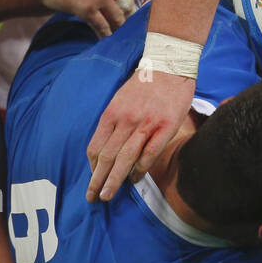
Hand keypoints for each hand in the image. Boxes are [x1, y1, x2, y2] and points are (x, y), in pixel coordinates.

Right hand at [32, 0, 135, 35]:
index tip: (127, 4)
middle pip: (124, 2)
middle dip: (124, 13)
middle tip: (123, 21)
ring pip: (116, 17)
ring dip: (117, 26)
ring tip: (117, 32)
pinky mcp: (87, 10)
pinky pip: (101, 26)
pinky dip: (104, 33)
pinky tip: (104, 38)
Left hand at [86, 70, 194, 201]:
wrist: (169, 64)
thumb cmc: (146, 82)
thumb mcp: (121, 99)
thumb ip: (115, 121)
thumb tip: (108, 145)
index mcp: (112, 113)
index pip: (96, 146)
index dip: (93, 167)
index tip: (92, 180)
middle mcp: (126, 121)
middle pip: (107, 157)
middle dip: (97, 180)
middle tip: (91, 198)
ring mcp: (146, 125)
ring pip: (125, 159)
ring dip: (114, 180)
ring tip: (107, 196)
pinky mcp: (165, 127)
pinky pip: (149, 154)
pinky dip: (140, 169)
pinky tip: (135, 178)